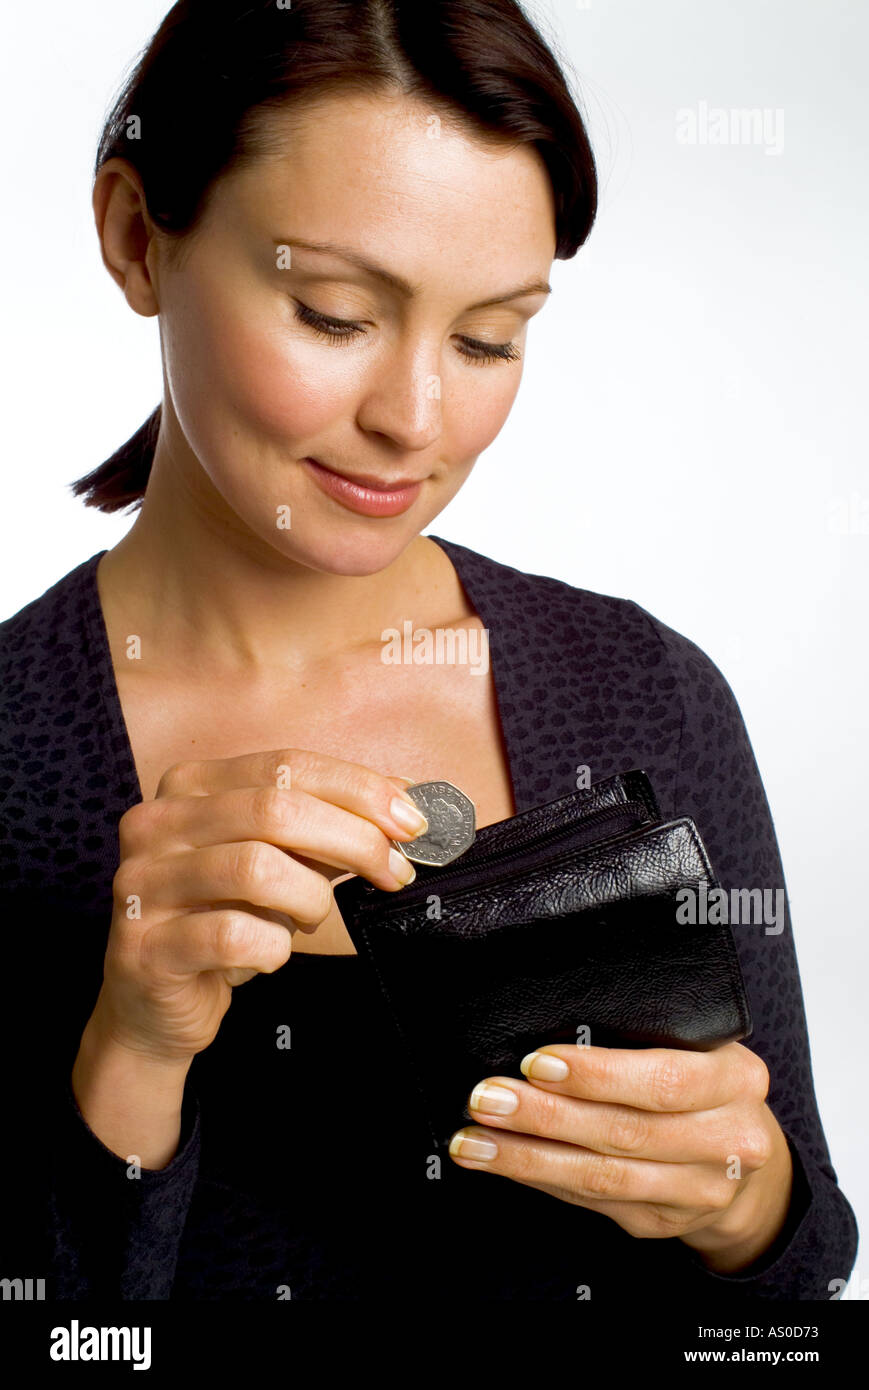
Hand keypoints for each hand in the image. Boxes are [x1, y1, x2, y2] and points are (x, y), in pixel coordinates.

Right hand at [91, 747, 425, 1064]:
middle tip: (395, 872)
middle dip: (355, 840)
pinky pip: (232, 936)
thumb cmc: (226, 917)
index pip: (287, 765)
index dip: (359, 789)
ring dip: (310, 898)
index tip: (412, 823)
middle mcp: (156, 823)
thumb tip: (406, 804)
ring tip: (312, 917)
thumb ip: (330, 825)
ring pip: (256, 868)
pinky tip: (270, 952)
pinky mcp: (143, 947)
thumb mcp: (280, 859)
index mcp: (190, 785)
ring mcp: (142, 884)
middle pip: (276, 810)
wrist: (158, 1000)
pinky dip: (271, 946)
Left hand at [447, 1042, 793, 1273]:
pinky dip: (541, 1179)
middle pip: (624, 1132)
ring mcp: (697, 1191)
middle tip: (487, 1098)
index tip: (536, 1063)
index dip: (598, 1075)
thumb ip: (648, 1035)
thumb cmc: (707, 1084)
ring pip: (601, 1176)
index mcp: (736, 1081)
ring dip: (527, 1158)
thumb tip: (553, 1019)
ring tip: (476, 1139)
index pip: (665, 1080)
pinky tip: (502, 1162)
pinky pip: (592, 1201)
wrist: (748, 1164)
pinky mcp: (662, 1222)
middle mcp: (726, 1142)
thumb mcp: (701, 1045)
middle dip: (544, 1116)